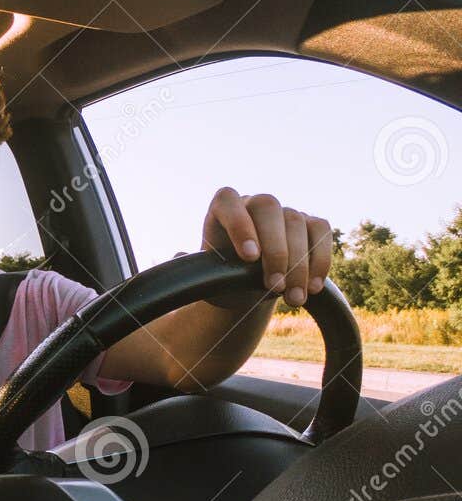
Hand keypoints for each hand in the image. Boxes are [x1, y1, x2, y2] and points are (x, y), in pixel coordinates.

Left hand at [202, 188, 331, 306]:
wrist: (245, 288)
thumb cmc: (221, 279)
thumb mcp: (206, 275)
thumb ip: (197, 266)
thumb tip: (178, 256)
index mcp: (221, 209)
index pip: (227, 201)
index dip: (240, 225)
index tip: (249, 258)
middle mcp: (253, 203)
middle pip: (269, 208)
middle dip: (275, 250)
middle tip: (275, 287)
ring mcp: (283, 211)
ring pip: (297, 222)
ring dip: (299, 264)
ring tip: (294, 299)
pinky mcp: (309, 224)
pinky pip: (321, 231)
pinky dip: (320, 260)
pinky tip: (314, 287)